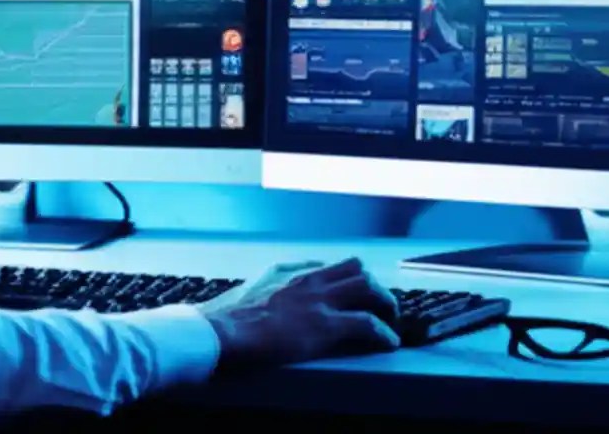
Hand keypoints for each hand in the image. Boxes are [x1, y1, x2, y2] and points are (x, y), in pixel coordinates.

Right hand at [195, 257, 400, 371]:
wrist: (219, 333)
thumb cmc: (221, 321)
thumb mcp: (240, 297)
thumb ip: (255, 294)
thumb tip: (252, 304)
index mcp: (284, 272)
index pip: (325, 265)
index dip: (342, 279)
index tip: (348, 291)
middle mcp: (306, 279)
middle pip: (354, 267)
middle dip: (371, 285)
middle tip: (377, 304)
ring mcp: (318, 300)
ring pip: (368, 286)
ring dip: (384, 302)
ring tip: (389, 320)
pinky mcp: (326, 325)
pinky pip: (368, 324)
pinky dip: (384, 333)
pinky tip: (388, 342)